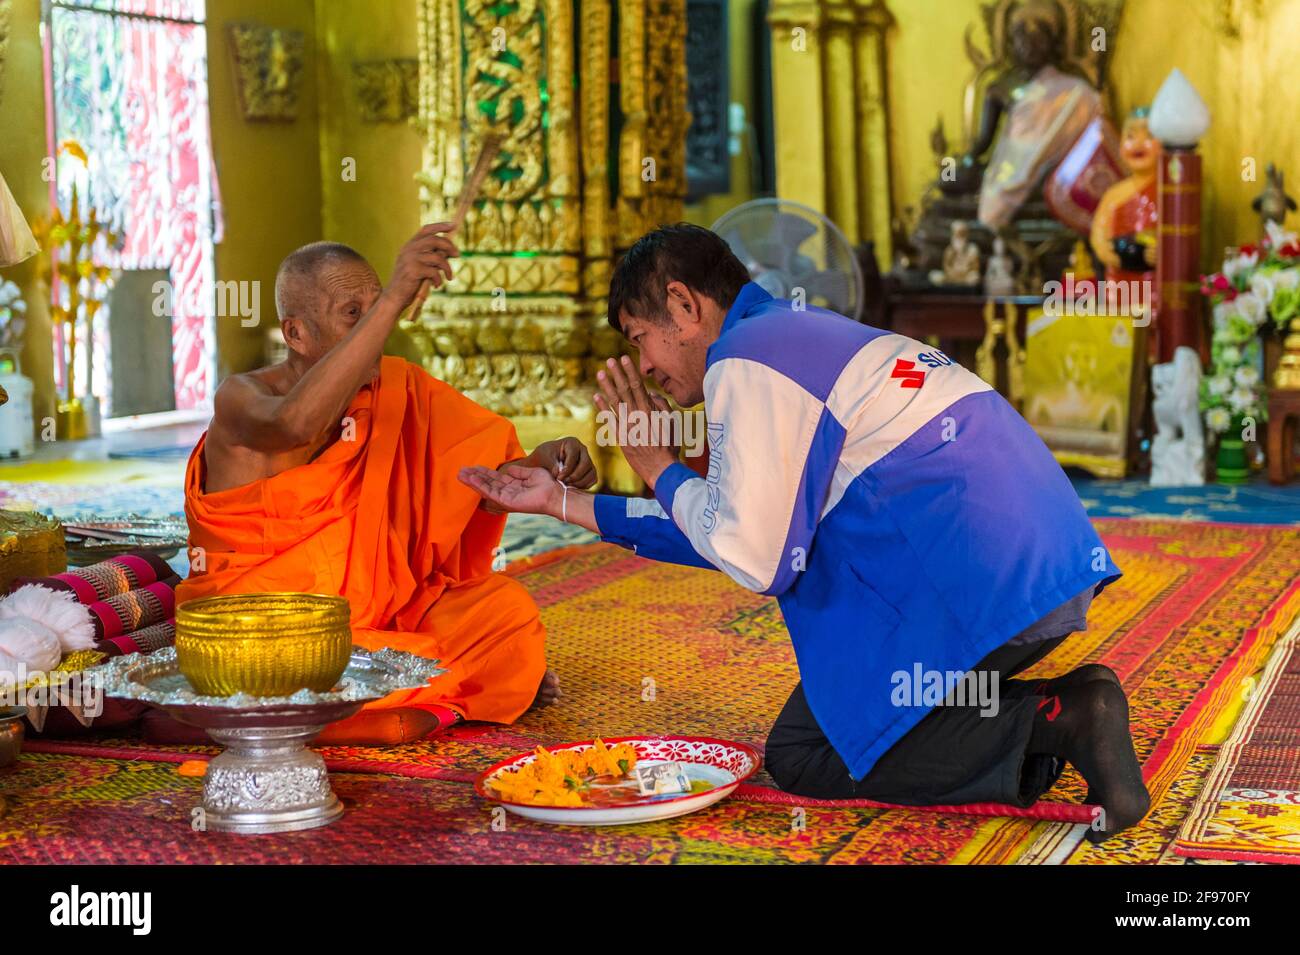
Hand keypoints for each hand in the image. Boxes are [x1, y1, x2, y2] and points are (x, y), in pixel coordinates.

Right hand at [383, 223, 459, 310]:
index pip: (426, 230)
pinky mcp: (413, 271)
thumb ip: (432, 256)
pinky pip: (434, 272)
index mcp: (410, 245)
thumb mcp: (421, 265)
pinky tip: (436, 286)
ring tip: (449, 277)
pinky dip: (439, 279)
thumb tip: (452, 251)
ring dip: (447, 268)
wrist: (395, 296)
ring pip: (438, 257)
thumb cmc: (410, 282)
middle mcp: (409, 249)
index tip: (453, 226)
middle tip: (457, 255)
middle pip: (434, 240)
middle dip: (449, 246)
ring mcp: (410, 259)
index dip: (440, 226)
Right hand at [458, 464, 561, 516]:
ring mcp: (506, 498)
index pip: (495, 479)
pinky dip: (481, 486)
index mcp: (513, 486)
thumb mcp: (531, 474)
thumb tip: (508, 470)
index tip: (472, 467)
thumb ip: (519, 473)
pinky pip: (491, 493)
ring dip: (473, 481)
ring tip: (461, 474)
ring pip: (486, 488)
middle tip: (461, 471)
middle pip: (488, 483)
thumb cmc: (547, 485)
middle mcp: (508, 492)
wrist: (555, 494)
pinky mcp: (507, 502)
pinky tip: (472, 480)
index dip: (483, 473)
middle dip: (474, 477)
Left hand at [528, 437, 597, 487]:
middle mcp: (583, 451)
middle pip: (586, 464)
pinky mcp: (590, 471)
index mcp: (572, 443)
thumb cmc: (544, 456)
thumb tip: (558, 473)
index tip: (559, 478)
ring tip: (567, 486)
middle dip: (575, 476)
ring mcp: (588, 461)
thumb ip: (551, 464)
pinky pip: (593, 479)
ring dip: (580, 482)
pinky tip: (572, 488)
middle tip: (564, 483)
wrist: (546, 462)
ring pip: (591, 472)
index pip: (574, 455)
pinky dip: (585, 486)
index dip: (567, 468)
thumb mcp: (544, 457)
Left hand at [594, 355, 678, 488]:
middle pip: (625, 390)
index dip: (630, 371)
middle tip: (609, 360)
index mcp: (651, 411)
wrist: (661, 468)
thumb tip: (649, 392)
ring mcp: (627, 427)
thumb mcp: (671, 422)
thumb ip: (662, 405)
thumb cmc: (669, 445)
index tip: (624, 358)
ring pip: (615, 402)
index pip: (638, 386)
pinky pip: (609, 420)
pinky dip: (602, 408)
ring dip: (607, 386)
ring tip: (600, 373)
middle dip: (617, 374)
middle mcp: (637, 416)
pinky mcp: (621, 438)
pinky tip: (596, 396)